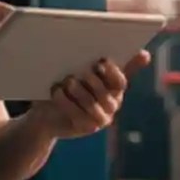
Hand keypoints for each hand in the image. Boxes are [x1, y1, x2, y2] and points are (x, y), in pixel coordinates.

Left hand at [28, 51, 151, 138]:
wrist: (48, 114)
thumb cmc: (68, 88)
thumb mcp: (81, 72)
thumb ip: (97, 61)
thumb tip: (131, 50)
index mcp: (115, 89)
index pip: (121, 81)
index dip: (113, 72)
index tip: (102, 61)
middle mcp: (111, 106)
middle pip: (108, 94)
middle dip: (95, 81)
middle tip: (83, 71)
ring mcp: (100, 120)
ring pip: (93, 105)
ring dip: (79, 91)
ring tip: (68, 80)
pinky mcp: (85, 129)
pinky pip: (77, 116)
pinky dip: (66, 102)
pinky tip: (57, 91)